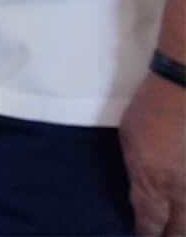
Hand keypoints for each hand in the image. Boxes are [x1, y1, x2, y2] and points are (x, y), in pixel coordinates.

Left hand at [121, 72, 185, 235]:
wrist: (184, 88)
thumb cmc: (151, 109)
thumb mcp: (129, 141)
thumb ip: (137, 174)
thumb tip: (143, 196)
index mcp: (152, 180)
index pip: (150, 221)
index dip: (147, 234)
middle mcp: (180, 190)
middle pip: (179, 229)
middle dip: (171, 236)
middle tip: (164, 236)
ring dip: (185, 226)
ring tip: (178, 228)